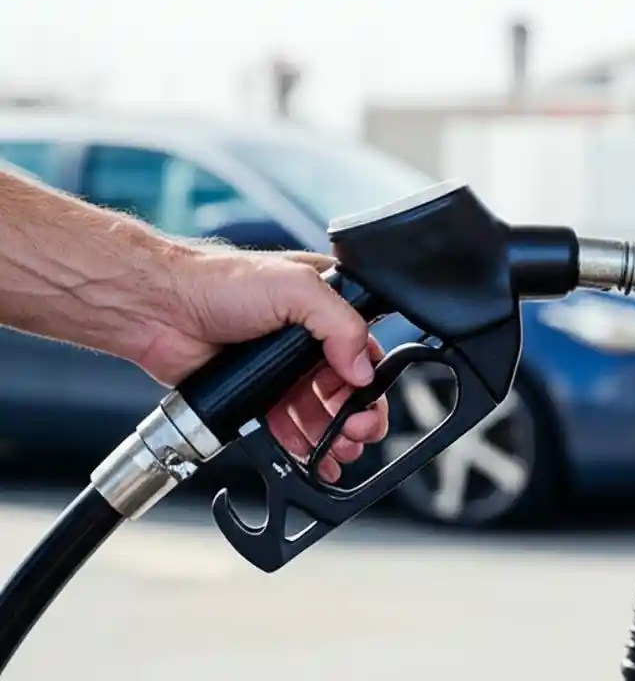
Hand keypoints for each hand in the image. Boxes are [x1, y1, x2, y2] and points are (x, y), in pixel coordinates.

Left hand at [139, 249, 387, 482]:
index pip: (364, 349)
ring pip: (320, 413)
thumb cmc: (218, 281)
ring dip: (333, 435)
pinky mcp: (257, 395)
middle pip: (347, 388)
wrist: (161, 308)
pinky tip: (312, 457)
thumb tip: (362, 367)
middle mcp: (307, 339)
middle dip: (357, 415)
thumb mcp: (296, 287)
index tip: (364, 398)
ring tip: (337, 450)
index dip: (369, 378)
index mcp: (325, 307)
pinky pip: (286, 427)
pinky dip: (302, 445)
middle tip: (356, 431)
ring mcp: (282, 369)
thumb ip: (340, 323)